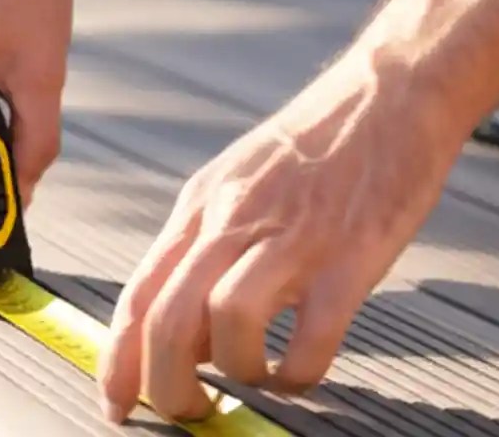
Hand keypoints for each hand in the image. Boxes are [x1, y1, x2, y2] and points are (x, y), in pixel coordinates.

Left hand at [96, 54, 464, 422]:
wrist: (387, 93)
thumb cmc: (314, 142)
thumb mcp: (234, 182)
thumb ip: (204, 246)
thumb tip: (181, 320)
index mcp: (200, 207)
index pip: (137, 292)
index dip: (116, 358)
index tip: (112, 401)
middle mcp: (233, 222)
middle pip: (167, 319)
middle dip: (163, 386)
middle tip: (185, 412)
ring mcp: (290, 240)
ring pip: (224, 324)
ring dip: (230, 375)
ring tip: (247, 383)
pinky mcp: (348, 258)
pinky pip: (310, 337)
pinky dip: (297, 373)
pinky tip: (298, 372)